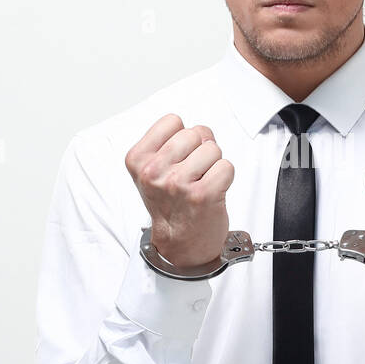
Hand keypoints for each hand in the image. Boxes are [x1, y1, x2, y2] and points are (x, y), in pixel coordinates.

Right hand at [125, 114, 234, 268]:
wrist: (179, 242)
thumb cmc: (170, 205)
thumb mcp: (152, 170)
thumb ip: (169, 143)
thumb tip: (201, 131)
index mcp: (138, 159)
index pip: (173, 121)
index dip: (183, 136)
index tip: (179, 157)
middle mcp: (154, 171)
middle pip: (195, 133)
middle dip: (201, 149)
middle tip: (194, 172)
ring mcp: (178, 183)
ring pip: (213, 149)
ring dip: (213, 164)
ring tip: (202, 181)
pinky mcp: (202, 194)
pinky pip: (226, 166)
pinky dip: (225, 177)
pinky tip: (212, 190)